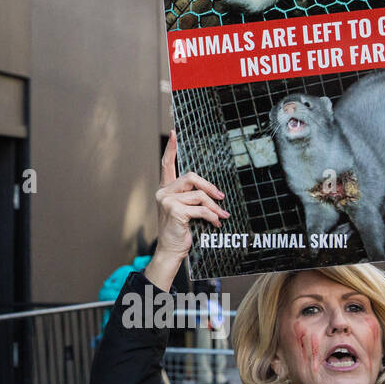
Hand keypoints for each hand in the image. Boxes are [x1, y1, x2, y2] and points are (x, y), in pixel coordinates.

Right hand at [146, 130, 228, 289]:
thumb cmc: (180, 231)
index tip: (174, 133)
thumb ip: (193, 198)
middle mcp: (163, 192)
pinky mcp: (174, 211)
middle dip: (210, 187)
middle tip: (221, 198)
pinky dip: (212, 216)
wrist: (171, 251)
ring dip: (214, 207)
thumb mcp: (186, 211)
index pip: (167, 165)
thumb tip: (214, 193)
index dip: (171, 149)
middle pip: (191, 177)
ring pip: (199, 195)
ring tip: (221, 217)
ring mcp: (166, 201)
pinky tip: (216, 223)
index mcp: (165, 190)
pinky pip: (201, 208)